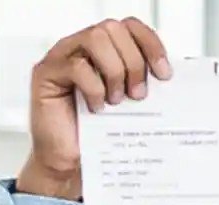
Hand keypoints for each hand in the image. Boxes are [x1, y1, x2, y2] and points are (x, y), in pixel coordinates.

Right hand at [17, 17, 171, 199]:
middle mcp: (83, 48)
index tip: (164, 74)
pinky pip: (76, 66)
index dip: (151, 44)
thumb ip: (144, 85)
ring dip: (114, 71)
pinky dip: (93, 88)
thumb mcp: (131, 106)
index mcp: (107, 51)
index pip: (131, 27)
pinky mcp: (46, 73)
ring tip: (117, 101)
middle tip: (138, 94)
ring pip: (95, 39)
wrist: (71, 164)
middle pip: (113, 29)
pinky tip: (97, 108)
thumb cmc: (100, 135)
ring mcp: (63, 57)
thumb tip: (172, 77)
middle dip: (133, 62)